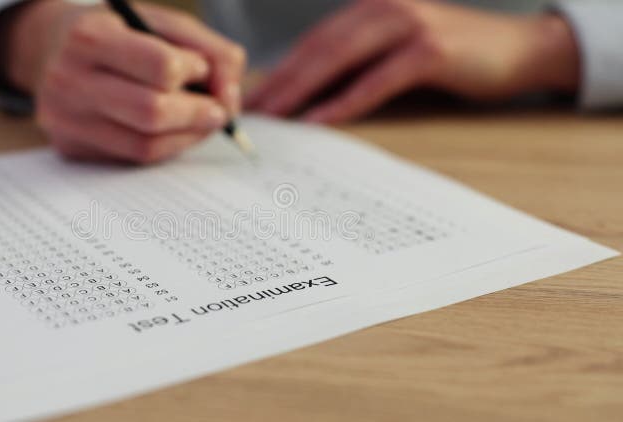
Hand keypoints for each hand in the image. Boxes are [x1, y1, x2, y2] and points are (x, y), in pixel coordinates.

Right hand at [0, 0, 245, 162]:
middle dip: (197, 113)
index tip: (200, 69)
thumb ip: (210, 51)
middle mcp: (68, 79)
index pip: (160, 66)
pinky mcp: (70, 146)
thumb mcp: (163, 24)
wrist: (55, 49)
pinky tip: (175, 132)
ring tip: (203, 121)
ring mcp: (65, 118)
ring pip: (145, 145)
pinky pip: (132, 158)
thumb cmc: (120, 34)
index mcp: (90, 36)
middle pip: (152, 112)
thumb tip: (229, 98)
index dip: (194, 71)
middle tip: (218, 110)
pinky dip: (166, 148)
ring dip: (188, 136)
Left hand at [246, 0, 579, 122]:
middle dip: (280, 82)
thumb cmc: (454, 56)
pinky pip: (374, 81)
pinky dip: (344, 102)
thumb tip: (312, 94)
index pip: (314, 41)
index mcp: (370, 9)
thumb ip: (360, 63)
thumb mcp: (398, 52)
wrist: (520, 48)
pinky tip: (320, 121)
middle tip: (251, 113)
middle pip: (317, 49)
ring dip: (301, 91)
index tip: (254, 98)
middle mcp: (382, 9)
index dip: (281, 70)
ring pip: (338, 60)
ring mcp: (406, 26)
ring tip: (274, 119)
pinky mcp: (428, 51)